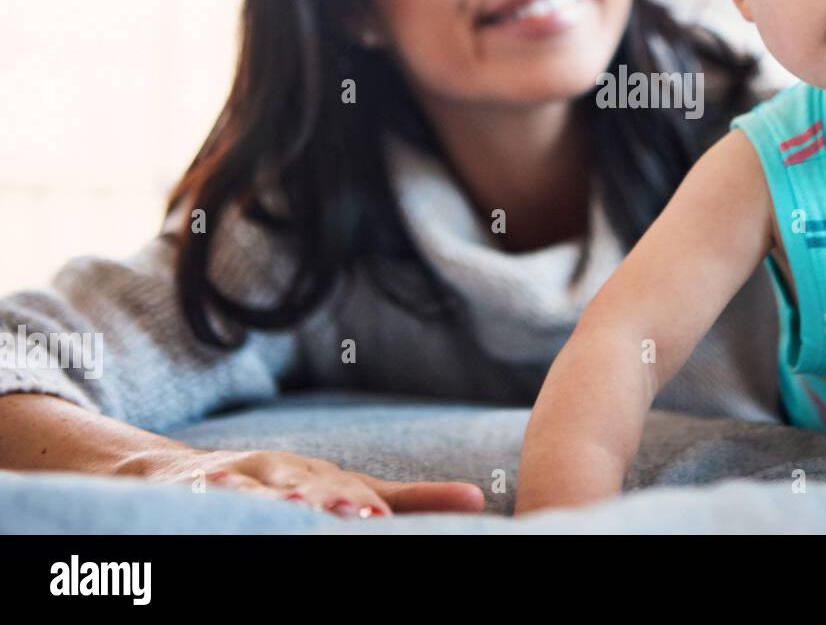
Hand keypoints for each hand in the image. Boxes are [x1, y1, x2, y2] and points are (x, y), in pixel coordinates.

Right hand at [118, 447, 485, 518]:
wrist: (185, 473)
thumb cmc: (288, 486)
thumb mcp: (347, 488)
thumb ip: (409, 498)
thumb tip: (477, 497)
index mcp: (324, 477)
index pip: (350, 492)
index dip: (362, 505)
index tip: (377, 516)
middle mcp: (284, 473)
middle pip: (307, 488)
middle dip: (329, 501)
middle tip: (355, 513)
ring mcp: (241, 482)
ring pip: (259, 490)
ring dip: (278, 496)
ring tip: (296, 505)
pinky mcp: (203, 493)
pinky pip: (212, 497)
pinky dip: (218, 496)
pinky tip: (216, 496)